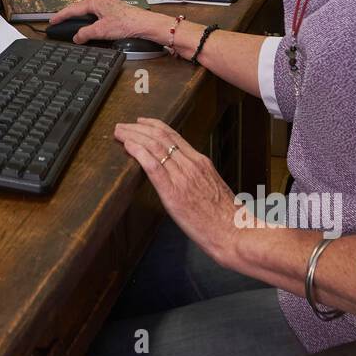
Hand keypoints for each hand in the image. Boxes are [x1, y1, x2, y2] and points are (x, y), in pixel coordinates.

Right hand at [47, 0, 171, 45]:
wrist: (144, 24)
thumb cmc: (126, 24)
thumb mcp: (101, 31)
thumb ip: (85, 33)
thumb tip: (76, 37)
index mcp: (95, 2)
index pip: (72, 9)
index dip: (61, 16)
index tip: (52, 21)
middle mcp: (101, 0)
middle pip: (79, 6)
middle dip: (68, 13)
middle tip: (58, 20)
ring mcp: (108, 4)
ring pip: (88, 9)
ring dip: (78, 15)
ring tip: (70, 21)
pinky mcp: (114, 10)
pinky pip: (95, 12)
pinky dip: (88, 18)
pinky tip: (89, 23)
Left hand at [114, 117, 239, 263]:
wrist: (236, 233)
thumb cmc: (226, 218)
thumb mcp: (213, 189)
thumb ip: (197, 178)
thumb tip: (181, 177)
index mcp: (201, 162)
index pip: (174, 136)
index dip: (154, 126)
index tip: (141, 122)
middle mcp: (192, 165)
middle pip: (161, 137)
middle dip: (138, 128)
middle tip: (122, 126)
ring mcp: (183, 177)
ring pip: (154, 146)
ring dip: (133, 136)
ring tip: (119, 133)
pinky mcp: (174, 192)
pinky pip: (153, 165)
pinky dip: (138, 152)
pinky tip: (128, 146)